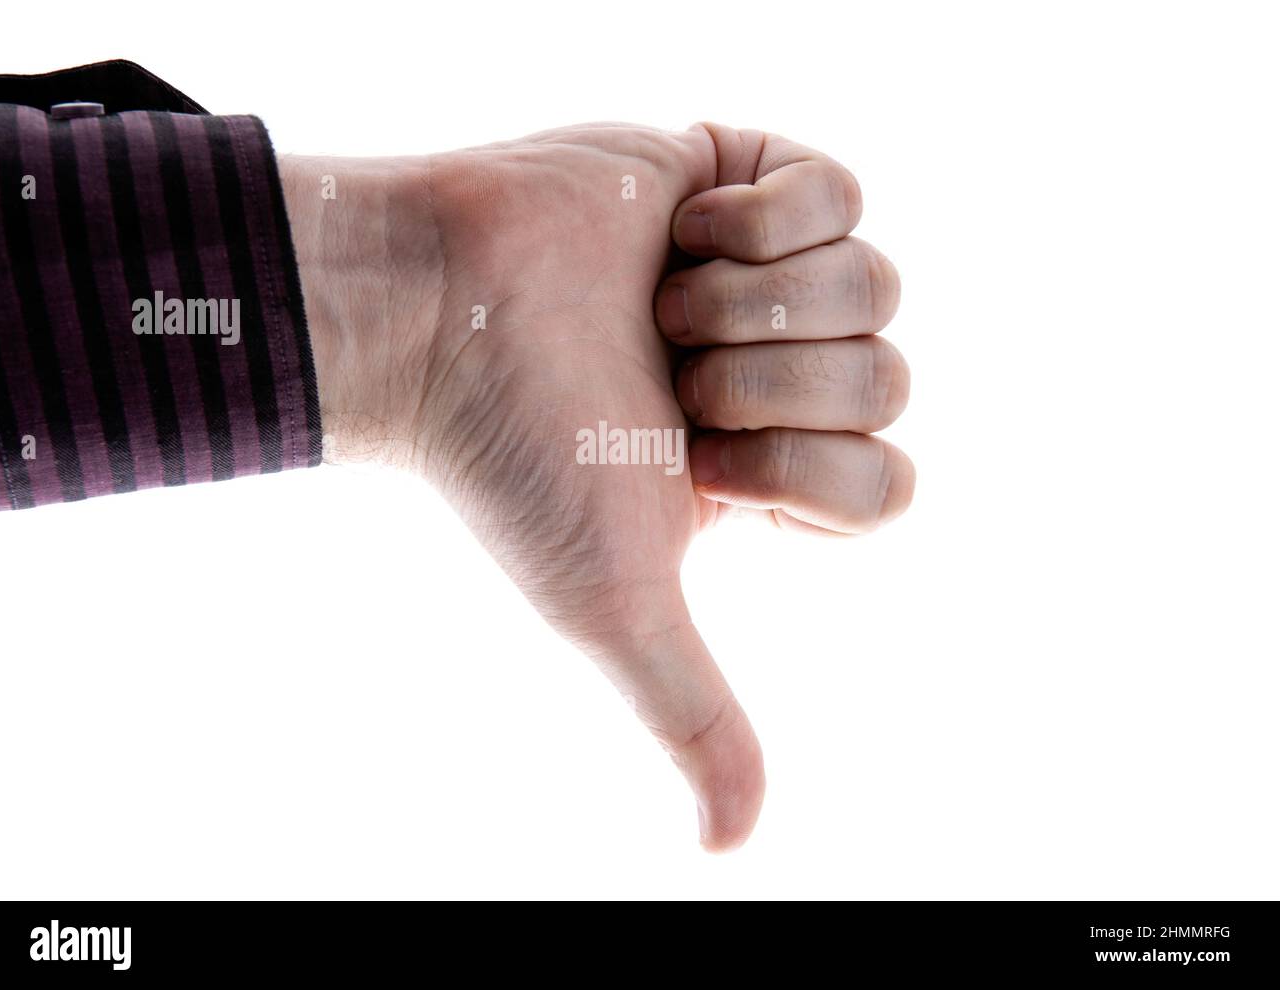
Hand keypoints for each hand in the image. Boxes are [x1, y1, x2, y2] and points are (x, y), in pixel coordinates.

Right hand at [279, 122, 912, 849]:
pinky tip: (677, 233)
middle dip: (765, 382)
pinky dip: (760, 219)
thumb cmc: (516, 458)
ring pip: (877, 284)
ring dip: (754, 302)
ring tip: (663, 304)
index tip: (693, 458)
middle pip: (888, 378)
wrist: (434, 312)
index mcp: (769, 473)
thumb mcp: (615, 604)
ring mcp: (771, 278)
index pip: (887, 483)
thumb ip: (690, 714)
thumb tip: (730, 851)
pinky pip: (842, 190)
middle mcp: (783, 378)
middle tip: (665, 374)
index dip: (799, 473)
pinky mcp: (748, 182)